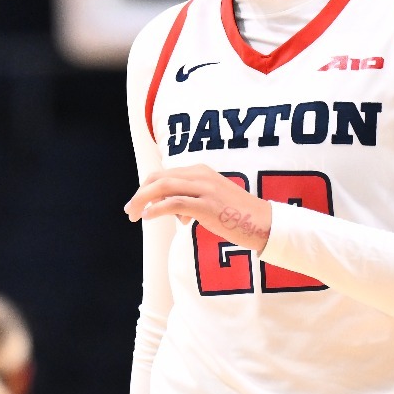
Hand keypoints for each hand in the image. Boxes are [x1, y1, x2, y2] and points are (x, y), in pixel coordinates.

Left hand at [127, 165, 272, 249]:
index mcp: (201, 171)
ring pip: (162, 187)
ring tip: (133, 214)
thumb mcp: (213, 202)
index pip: (164, 174)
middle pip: (159, 178)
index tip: (139, 203)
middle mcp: (200, 175)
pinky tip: (148, 217)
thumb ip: (193, 203)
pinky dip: (157, 209)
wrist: (264, 223)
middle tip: (130, 210)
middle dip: (140, 193)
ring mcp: (204, 189)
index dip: (147, 188)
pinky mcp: (206, 206)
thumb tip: (176, 215)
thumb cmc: (238, 216)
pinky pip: (174, 203)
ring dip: (143, 200)